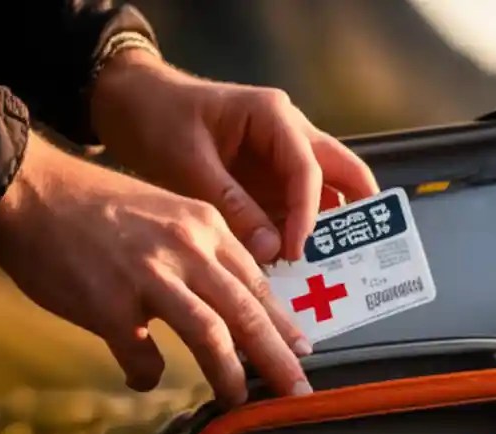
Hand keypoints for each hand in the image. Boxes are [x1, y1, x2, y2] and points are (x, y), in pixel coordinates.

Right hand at [0, 133, 311, 405]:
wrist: (29, 188)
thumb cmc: (98, 206)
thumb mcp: (169, 213)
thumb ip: (203, 253)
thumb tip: (233, 300)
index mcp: (207, 228)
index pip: (260, 284)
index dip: (285, 324)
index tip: (303, 352)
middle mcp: (187, 250)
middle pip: (249, 314)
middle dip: (279, 359)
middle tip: (298, 390)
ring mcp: (149, 277)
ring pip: (211, 336)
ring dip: (229, 375)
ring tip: (239, 400)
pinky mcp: (109, 304)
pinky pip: (141, 355)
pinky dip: (146, 373)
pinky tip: (145, 376)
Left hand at [89, 50, 378, 262]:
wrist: (129, 104)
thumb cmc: (157, 118)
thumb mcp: (188, 162)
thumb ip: (232, 205)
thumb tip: (272, 250)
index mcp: (273, 116)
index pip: (308, 168)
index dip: (307, 213)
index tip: (296, 250)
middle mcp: (290, 134)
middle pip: (343, 171)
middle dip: (357, 210)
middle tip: (366, 251)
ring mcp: (283, 157)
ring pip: (326, 192)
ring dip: (328, 227)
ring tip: (330, 267)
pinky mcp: (270, 179)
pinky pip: (295, 208)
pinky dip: (297, 233)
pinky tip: (293, 263)